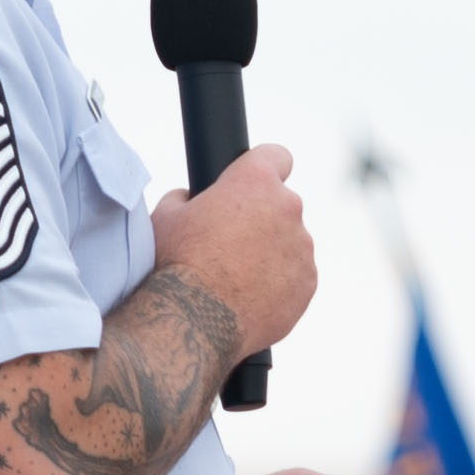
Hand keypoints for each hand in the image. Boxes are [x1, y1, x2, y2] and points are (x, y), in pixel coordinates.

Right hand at [154, 144, 315, 368]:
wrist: (194, 319)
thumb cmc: (175, 264)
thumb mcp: (166, 215)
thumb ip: (187, 197)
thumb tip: (191, 199)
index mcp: (255, 181)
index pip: (276, 155)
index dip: (264, 168)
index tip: (254, 184)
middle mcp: (287, 208)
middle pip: (281, 205)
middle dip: (261, 218)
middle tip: (230, 244)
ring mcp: (302, 247)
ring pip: (290, 242)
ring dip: (271, 252)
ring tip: (236, 277)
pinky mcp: (308, 282)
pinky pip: (297, 275)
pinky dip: (280, 283)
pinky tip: (250, 296)